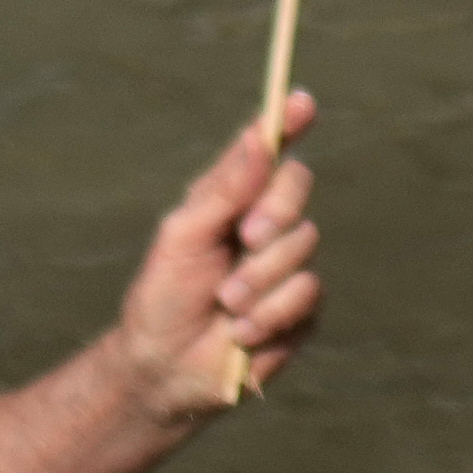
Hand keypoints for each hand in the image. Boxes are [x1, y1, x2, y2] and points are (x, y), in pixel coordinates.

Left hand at [114, 102, 323, 426]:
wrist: (167, 371)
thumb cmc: (163, 297)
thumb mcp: (182, 236)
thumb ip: (223, 190)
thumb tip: (258, 139)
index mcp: (233, 197)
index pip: (267, 151)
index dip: (287, 122)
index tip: (300, 102)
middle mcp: (265, 223)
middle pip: (297, 186)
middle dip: (273, 212)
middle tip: (246, 238)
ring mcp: (287, 265)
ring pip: (304, 244)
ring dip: (260, 278)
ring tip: (227, 304)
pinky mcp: (302, 309)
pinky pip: (308, 293)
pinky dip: (271, 313)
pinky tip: (242, 332)